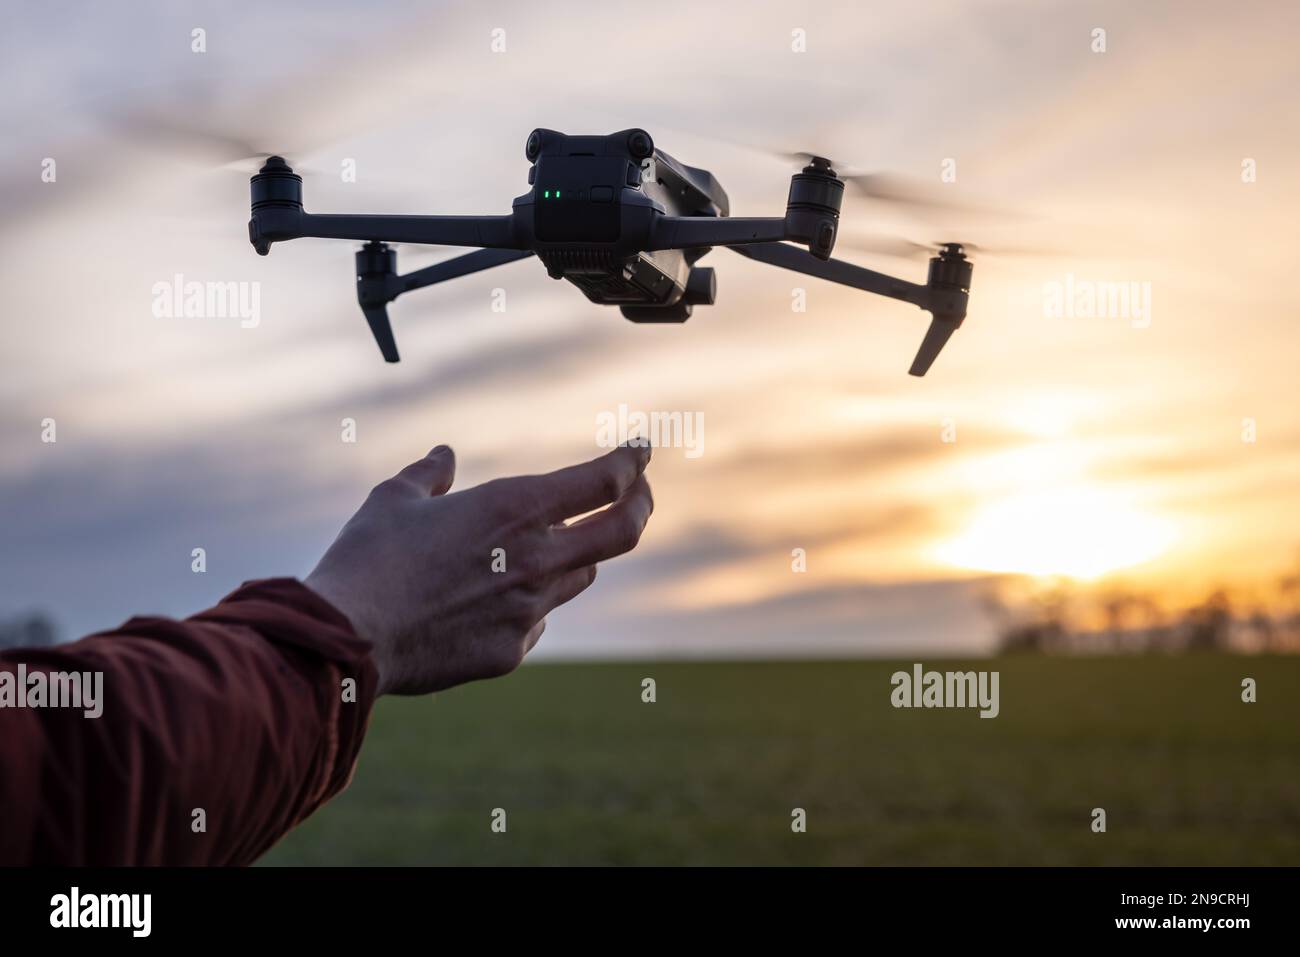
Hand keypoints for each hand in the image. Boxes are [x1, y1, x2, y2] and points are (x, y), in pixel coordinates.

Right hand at [304, 443, 652, 694]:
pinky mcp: (510, 651)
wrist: (349, 638)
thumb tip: (444, 456)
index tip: (641, 450)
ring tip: (564, 543)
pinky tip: (503, 599)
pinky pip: (538, 620)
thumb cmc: (368, 558)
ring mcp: (529, 610)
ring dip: (580, 555)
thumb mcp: (395, 499)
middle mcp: (537, 559)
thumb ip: (429, 475)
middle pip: (623, 531)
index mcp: (515, 508)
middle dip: (641, 505)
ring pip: (581, 576)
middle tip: (641, 492)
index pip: (603, 480)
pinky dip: (532, 603)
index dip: (631, 461)